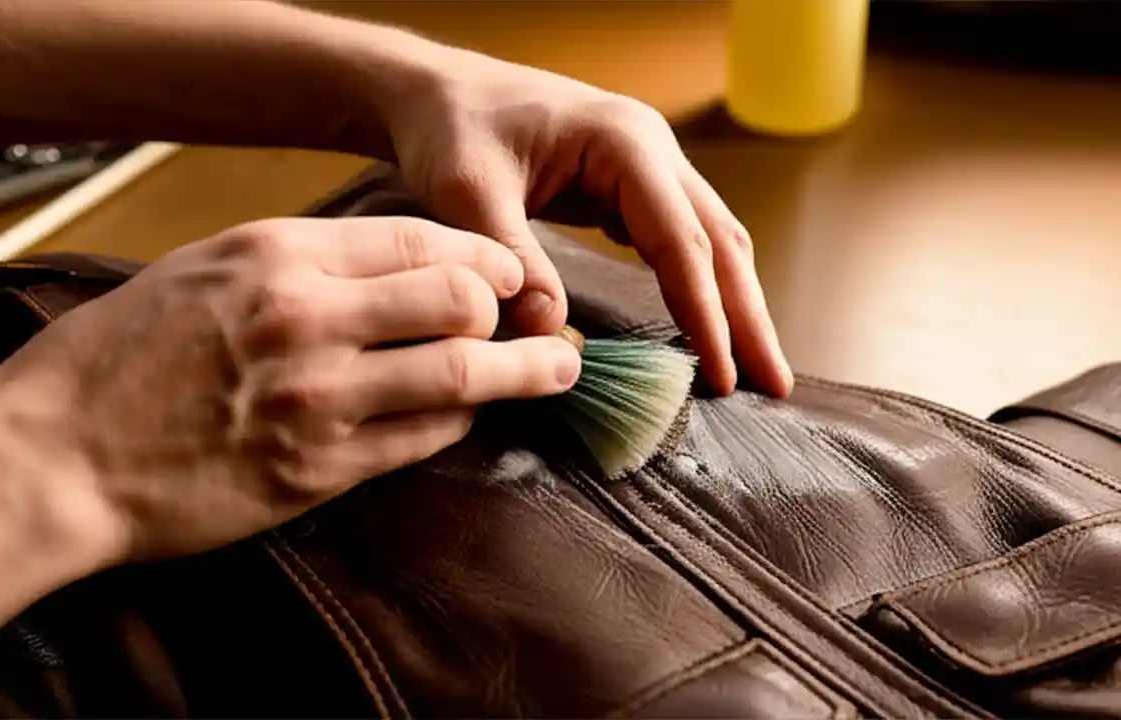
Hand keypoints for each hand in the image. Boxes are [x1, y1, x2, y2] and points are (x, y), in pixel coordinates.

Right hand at [0, 217, 580, 561]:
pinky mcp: (317, 470)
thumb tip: (386, 265)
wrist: (52, 455)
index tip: (506, 272)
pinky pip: (422, 440)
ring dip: (523, 372)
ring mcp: (318, 399)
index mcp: (278, 255)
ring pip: (462, 373)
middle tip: (535, 322)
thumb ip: (295, 262)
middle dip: (513, 310)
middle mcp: (308, 317)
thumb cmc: (114, 358)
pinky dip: (457, 423)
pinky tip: (468, 417)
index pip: (423, 238)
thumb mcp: (201, 270)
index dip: (485, 255)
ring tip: (555, 370)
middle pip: (460, 298)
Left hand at [386, 50, 792, 397]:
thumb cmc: (451, 129)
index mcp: (625, 144)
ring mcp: (646, 165)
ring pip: (709, 240)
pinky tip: (707, 327)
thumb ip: (514, 262)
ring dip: (735, 303)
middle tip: (776, 384)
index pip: (682, 242)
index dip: (705, 313)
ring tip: (756, 368)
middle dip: (748, 315)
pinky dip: (700, 285)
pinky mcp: (628, 185)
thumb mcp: (468, 194)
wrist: (436, 91)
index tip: (721, 376)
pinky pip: (679, 240)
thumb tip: (553, 338)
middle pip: (719, 240)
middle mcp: (652, 149)